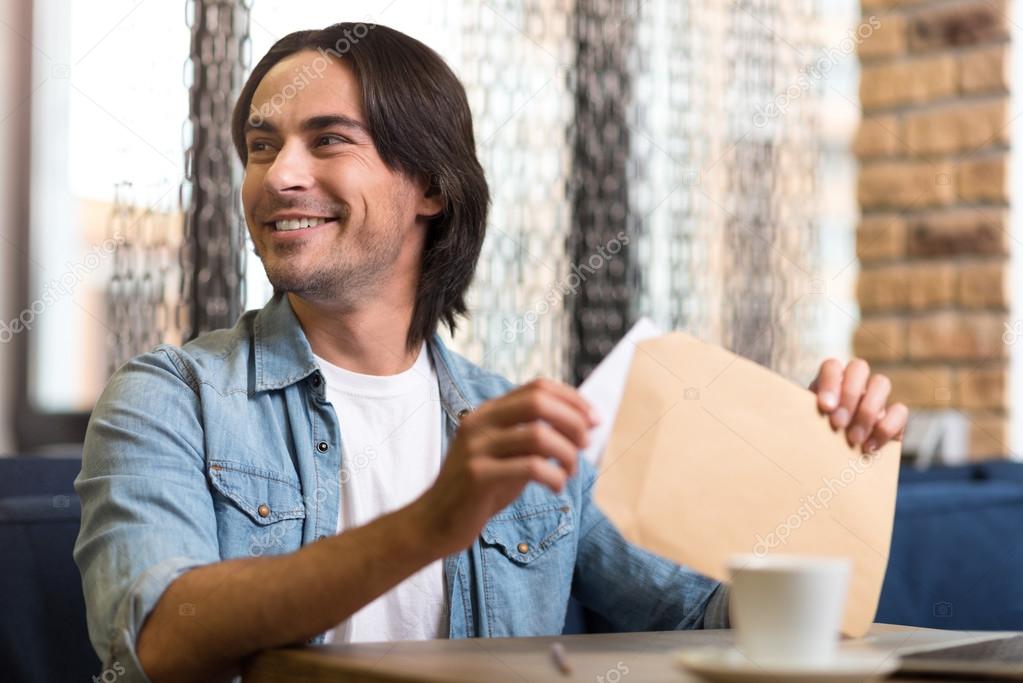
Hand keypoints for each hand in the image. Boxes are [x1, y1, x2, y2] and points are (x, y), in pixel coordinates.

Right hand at [415, 378, 598, 555]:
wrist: (435, 522)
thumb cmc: (479, 490)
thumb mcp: (505, 454)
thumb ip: (531, 436)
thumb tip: (581, 425)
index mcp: (488, 412)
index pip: (537, 387)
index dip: (572, 399)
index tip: (594, 419)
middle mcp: (480, 422)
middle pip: (539, 402)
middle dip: (573, 422)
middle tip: (585, 445)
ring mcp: (476, 448)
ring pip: (539, 436)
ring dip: (567, 454)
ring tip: (569, 471)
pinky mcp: (478, 475)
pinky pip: (530, 467)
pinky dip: (554, 477)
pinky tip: (556, 486)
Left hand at [809, 358, 907, 453]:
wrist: (834, 461)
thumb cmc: (814, 438)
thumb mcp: (805, 426)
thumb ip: (803, 418)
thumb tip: (795, 421)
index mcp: (830, 380)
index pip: (832, 366)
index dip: (830, 383)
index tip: (825, 407)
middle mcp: (854, 382)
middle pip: (859, 367)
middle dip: (850, 395)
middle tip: (838, 423)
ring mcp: (876, 396)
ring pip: (881, 383)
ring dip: (868, 411)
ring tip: (853, 439)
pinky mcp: (894, 416)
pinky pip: (900, 411)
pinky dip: (886, 428)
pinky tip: (869, 447)